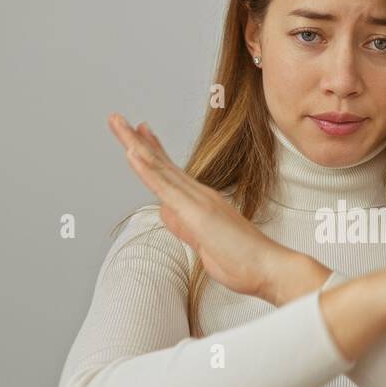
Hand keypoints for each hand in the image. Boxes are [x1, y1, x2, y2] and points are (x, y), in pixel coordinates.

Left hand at [107, 112, 301, 302]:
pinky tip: (133, 153)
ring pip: (160, 168)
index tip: (140, 135)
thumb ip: (184, 227)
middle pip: (161, 164)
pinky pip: (165, 187)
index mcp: (201, 202)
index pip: (170, 173)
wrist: (268, 267)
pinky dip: (148, 169)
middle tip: (117, 119)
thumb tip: (167, 213)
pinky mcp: (196, 212)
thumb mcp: (204, 244)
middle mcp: (199, 194)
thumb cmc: (242, 261)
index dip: (153, 152)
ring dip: (136, 145)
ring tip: (118, 123)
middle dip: (137, 141)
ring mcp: (198, 201)